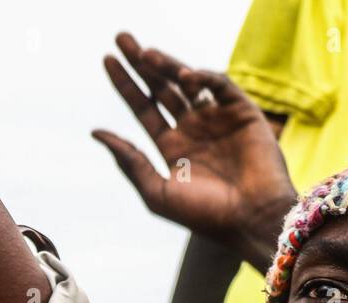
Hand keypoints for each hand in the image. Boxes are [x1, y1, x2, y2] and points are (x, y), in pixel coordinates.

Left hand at [93, 33, 296, 270]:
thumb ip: (129, 161)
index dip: (126, 84)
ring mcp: (218, 119)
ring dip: (166, 65)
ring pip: (188, 82)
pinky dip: (202, 77)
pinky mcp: (242, 113)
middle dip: (142, 64)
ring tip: (146, 54)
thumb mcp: (157, 192)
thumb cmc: (205, 215)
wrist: (251, 220)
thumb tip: (96, 132)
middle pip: (162, 88)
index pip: (144, 108)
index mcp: (173, 148)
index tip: (107, 59)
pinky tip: (184, 77)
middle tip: (121, 38)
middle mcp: (194, 129)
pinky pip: (219, 86)